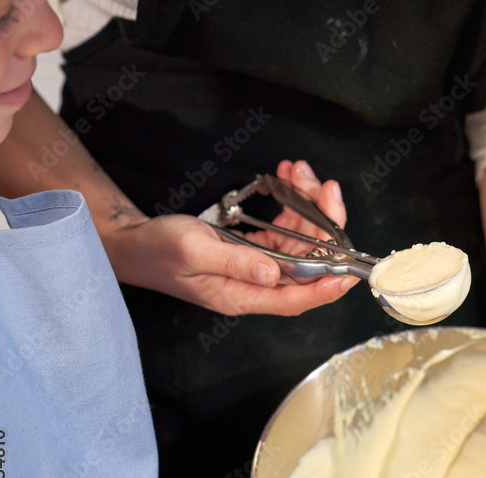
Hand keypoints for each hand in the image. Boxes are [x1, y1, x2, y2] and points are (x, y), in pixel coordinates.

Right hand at [102, 160, 358, 316]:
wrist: (135, 243)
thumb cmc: (159, 251)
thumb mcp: (194, 251)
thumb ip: (236, 262)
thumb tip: (274, 273)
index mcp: (243, 296)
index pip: (296, 299)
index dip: (326, 288)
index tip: (350, 273)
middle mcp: (257, 284)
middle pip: (307, 263)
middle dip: (323, 224)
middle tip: (326, 188)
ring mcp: (258, 266)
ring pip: (300, 241)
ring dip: (307, 205)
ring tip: (301, 172)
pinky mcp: (255, 249)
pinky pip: (285, 229)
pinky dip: (291, 203)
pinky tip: (289, 177)